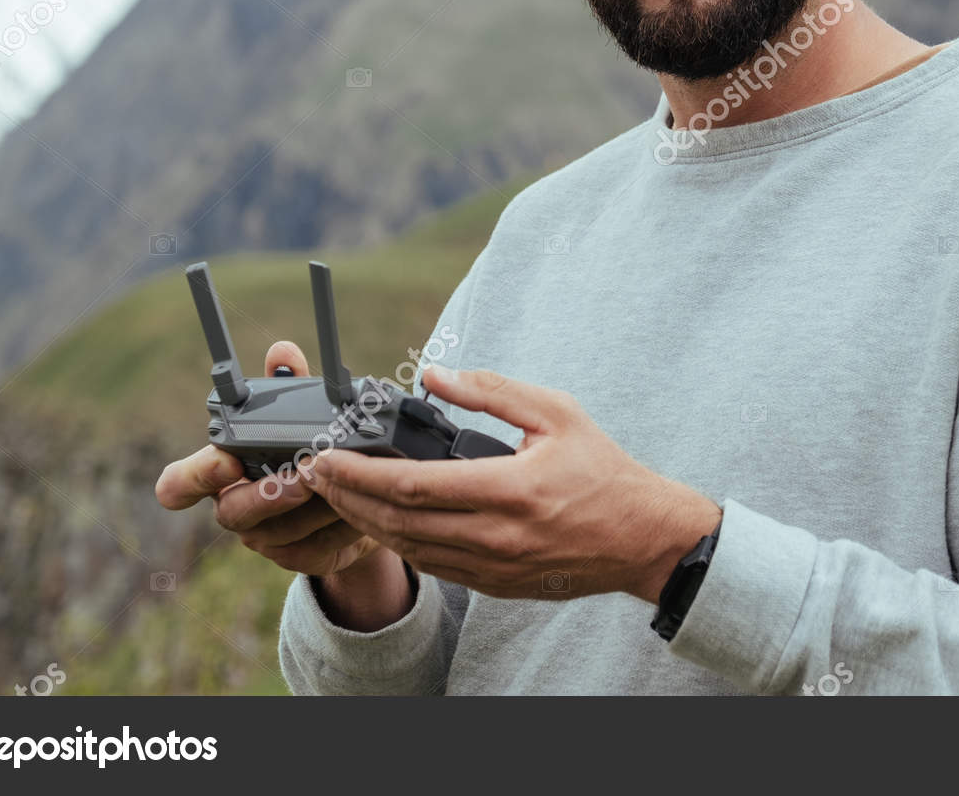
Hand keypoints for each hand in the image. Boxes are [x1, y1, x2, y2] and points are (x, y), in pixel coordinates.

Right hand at [154, 341, 406, 614]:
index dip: (194, 477)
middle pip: (232, 513)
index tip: (227, 461)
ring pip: (281, 533)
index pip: (178, 485)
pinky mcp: (299, 559)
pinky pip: (315, 551)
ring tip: (350, 480)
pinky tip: (364, 505)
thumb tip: (283, 354)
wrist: (352, 498)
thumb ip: (291, 385)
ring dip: (318, 506)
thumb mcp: (304, 415)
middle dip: (270, 493)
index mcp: (222, 471)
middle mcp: (235, 508)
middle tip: (305, 472)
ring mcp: (265, 539)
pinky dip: (342, 526)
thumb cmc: (313, 448)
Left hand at [307, 365, 722, 603]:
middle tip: (315, 475)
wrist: (643, 538)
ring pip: (410, 550)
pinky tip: (384, 521)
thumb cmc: (603, 471)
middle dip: (347, 498)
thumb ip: (493, 390)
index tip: (326, 457)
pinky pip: (435, 567)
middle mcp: (496, 536)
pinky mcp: (496, 585)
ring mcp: (494, 567)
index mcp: (510, 490)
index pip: (412, 486)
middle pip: (397, 523)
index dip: (358, 474)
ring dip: (366, 524)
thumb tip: (437, 373)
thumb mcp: (556, 413)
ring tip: (339, 496)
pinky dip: (401, 543)